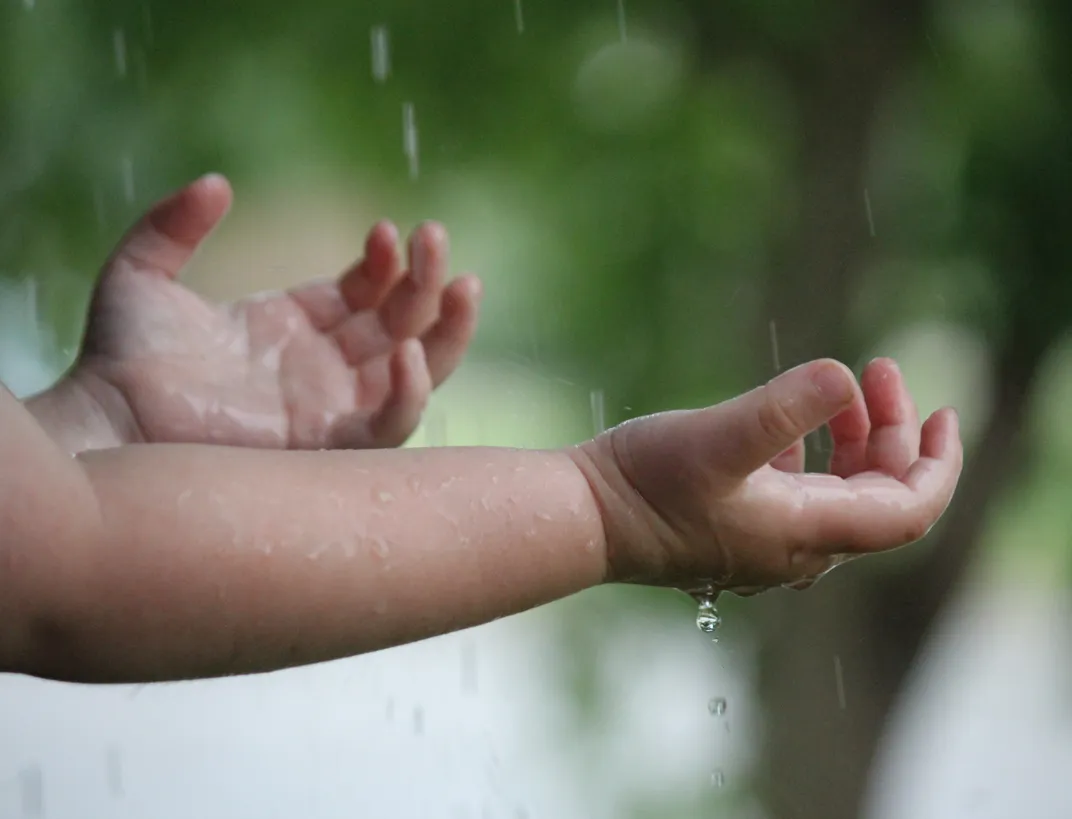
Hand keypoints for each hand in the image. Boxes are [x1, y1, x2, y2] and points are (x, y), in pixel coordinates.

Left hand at [65, 174, 480, 449]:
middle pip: (404, 322)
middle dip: (428, 279)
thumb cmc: (120, 356)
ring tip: (465, 282)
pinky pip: (389, 425)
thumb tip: (218, 182)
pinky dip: (410, 392)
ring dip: (448, 329)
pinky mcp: (325, 443)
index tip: (384, 230)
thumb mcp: (142, 273)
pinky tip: (407, 351)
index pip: (367, 291)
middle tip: (435, 234)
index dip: (386, 261)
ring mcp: (330, 405)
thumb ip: (175, 224)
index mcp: (293, 327)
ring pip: (418, 371)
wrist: (108, 417)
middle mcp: (322, 367)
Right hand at [573, 358, 962, 592]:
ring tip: (845, 385)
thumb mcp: (718, 438)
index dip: (938, 462)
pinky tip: (790, 425)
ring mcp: (768, 539)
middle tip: (876, 368)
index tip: (945, 409)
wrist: (587, 518)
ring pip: (842, 491)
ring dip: (855, 437)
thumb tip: (843, 374)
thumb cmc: (647, 483)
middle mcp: (797, 545)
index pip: (908, 510)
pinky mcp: (740, 526)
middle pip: (879, 494)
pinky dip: (815, 452)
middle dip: (891, 430)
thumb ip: (782, 409)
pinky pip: (802, 492)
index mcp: (807, 531)